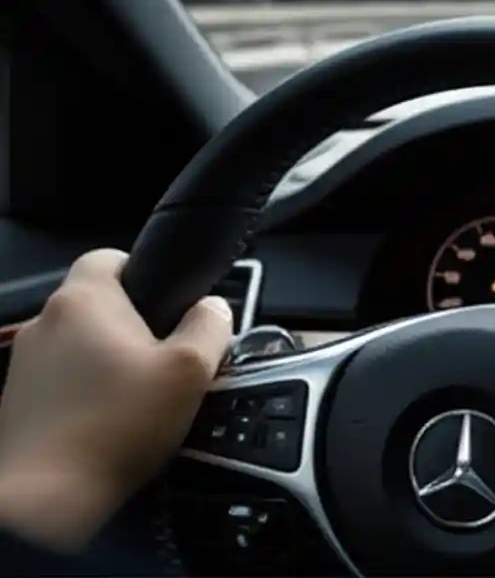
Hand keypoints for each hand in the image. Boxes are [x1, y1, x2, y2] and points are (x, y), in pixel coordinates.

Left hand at [0, 249, 232, 550]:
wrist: (46, 499)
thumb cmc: (114, 430)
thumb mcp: (190, 372)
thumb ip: (211, 327)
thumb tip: (215, 308)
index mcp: (84, 300)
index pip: (112, 256)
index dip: (146, 273)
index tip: (169, 303)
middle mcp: (45, 323)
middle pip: (99, 305)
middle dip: (133, 327)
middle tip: (166, 361)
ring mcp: (24, 363)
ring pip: (79, 345)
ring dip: (107, 363)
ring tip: (139, 401)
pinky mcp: (17, 401)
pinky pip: (61, 382)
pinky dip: (85, 395)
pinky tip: (109, 425)